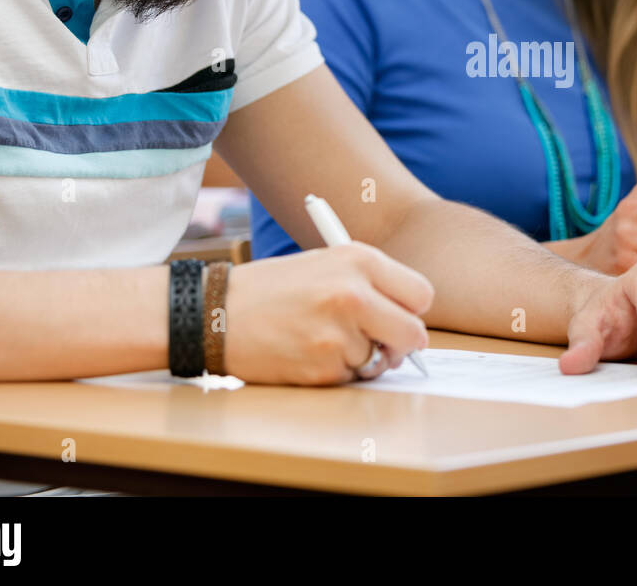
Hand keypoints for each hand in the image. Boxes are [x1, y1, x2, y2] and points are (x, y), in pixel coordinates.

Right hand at [222, 242, 433, 383]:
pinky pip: (353, 377)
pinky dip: (338, 372)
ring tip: (324, 339)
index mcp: (359, 260)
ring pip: (382, 360)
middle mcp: (354, 294)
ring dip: (363, 359)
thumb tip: (411, 319)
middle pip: (414, 334)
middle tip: (381, 343)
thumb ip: (371, 284)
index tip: (400, 317)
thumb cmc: (273, 289)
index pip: (421, 294)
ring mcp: (339, 333)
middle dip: (400, 344)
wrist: (215, 313)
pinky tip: (308, 353)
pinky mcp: (323, 366)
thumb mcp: (326, 264)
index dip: (412, 311)